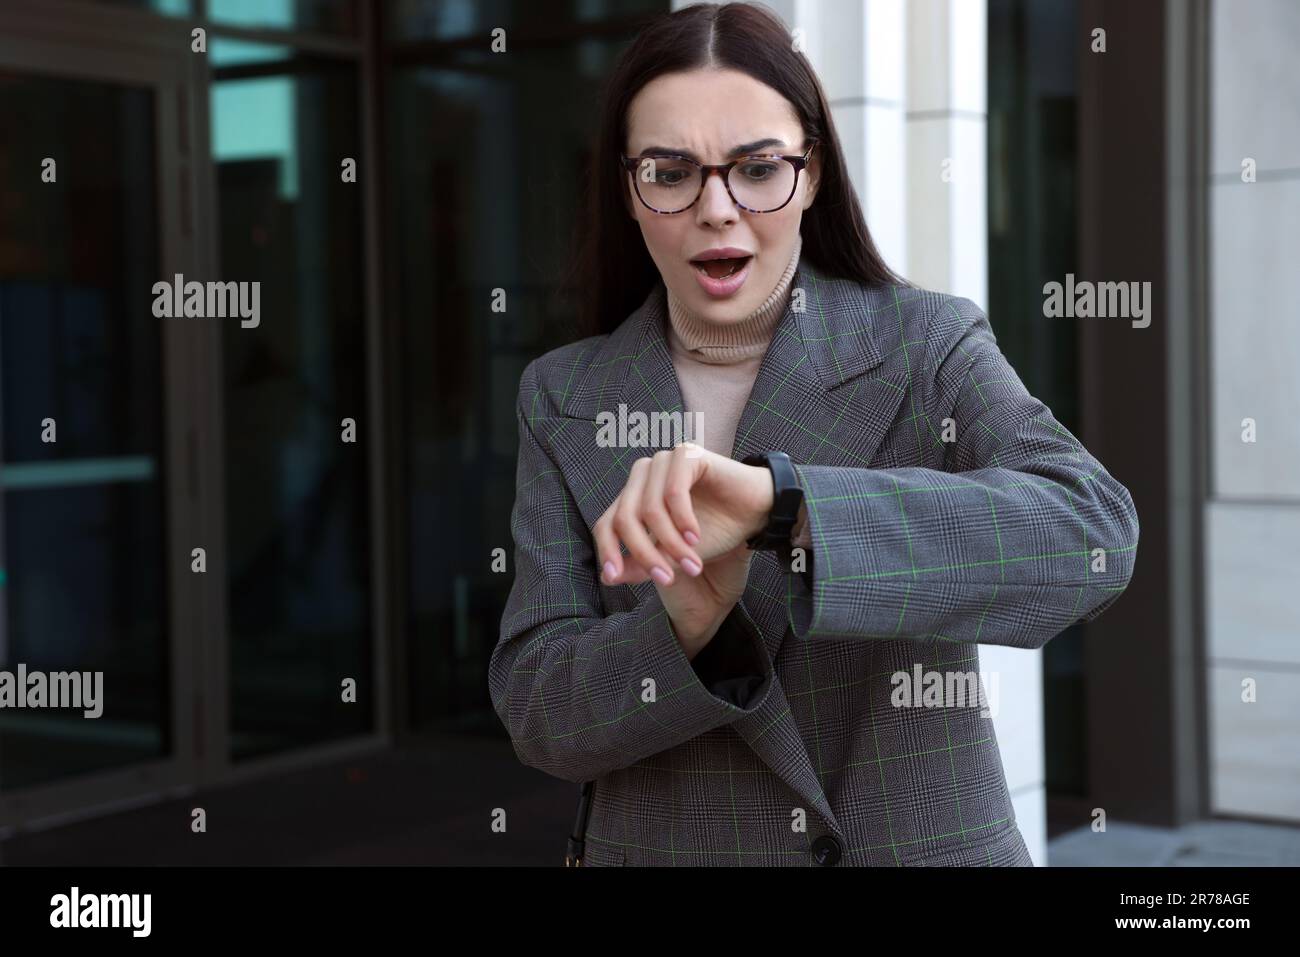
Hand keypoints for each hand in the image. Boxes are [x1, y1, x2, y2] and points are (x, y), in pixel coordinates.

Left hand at [592, 443, 774, 656]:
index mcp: (635, 495)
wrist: (756, 511)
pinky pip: (674, 492)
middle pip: (624, 518)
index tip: (614, 578)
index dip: (607, 551)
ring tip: (691, 562)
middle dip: (644, 554)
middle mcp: (644, 475)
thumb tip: (607, 578)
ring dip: (670, 542)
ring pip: (649, 509)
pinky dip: (683, 520)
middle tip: (666, 578)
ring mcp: (663, 461)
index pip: (606, 523)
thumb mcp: (674, 555)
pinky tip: (696, 537)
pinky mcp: (686, 454)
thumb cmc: (716, 529)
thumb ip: (643, 564)